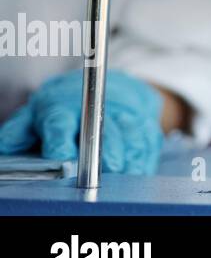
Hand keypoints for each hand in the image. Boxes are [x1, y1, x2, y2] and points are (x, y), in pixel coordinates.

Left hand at [0, 69, 164, 173]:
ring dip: (130, 152)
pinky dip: (145, 156)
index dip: (60, 138)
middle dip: (106, 147)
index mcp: (62, 108)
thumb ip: (18, 133)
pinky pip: (149, 140)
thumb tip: (4, 147)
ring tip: (126, 169)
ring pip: (130, 132)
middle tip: (107, 165)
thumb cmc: (66, 109)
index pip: (60, 122)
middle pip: (103, 128)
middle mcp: (96, 109)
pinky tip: (140, 168)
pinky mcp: (145, 124)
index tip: (60, 154)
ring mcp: (124, 115)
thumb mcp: (34, 116)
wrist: (110, 88)